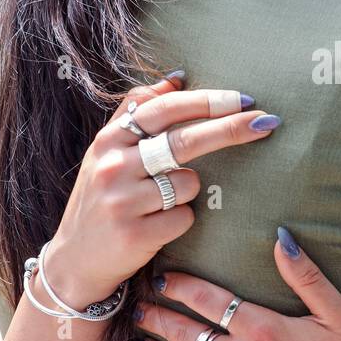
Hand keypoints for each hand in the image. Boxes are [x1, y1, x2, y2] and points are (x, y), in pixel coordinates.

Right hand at [44, 80, 281, 309]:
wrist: (74, 260)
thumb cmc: (103, 199)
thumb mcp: (107, 151)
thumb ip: (136, 113)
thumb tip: (176, 79)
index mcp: (109, 139)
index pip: (164, 109)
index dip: (207, 101)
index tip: (243, 100)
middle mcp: (112, 165)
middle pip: (184, 140)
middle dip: (230, 128)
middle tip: (266, 121)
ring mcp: (122, 201)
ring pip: (189, 183)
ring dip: (190, 190)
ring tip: (162, 202)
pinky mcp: (134, 235)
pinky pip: (184, 218)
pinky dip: (181, 220)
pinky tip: (158, 227)